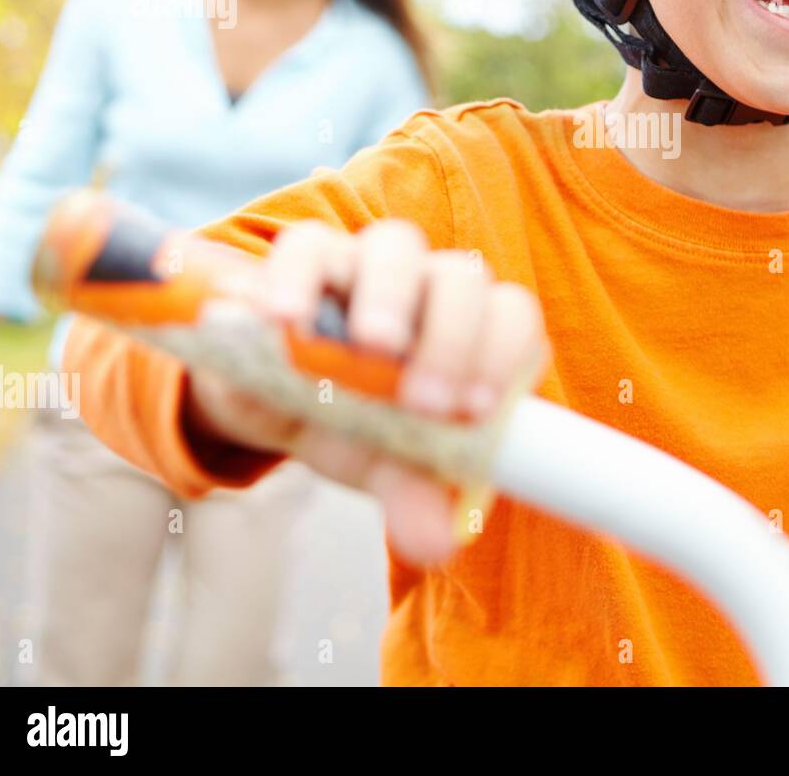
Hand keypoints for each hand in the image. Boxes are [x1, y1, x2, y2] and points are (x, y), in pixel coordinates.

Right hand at [185, 219, 550, 564]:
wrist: (276, 398)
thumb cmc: (356, 424)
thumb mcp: (385, 465)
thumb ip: (417, 496)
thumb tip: (440, 543)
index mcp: (469, 331)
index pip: (512, 318)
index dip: (505, 356)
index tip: (477, 411)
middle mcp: (429, 287)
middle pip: (462, 281)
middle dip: (451, 337)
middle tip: (424, 402)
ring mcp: (369, 264)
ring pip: (396, 246)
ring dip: (389, 295)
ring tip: (368, 351)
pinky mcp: (306, 259)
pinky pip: (307, 246)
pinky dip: (299, 278)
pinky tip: (286, 321)